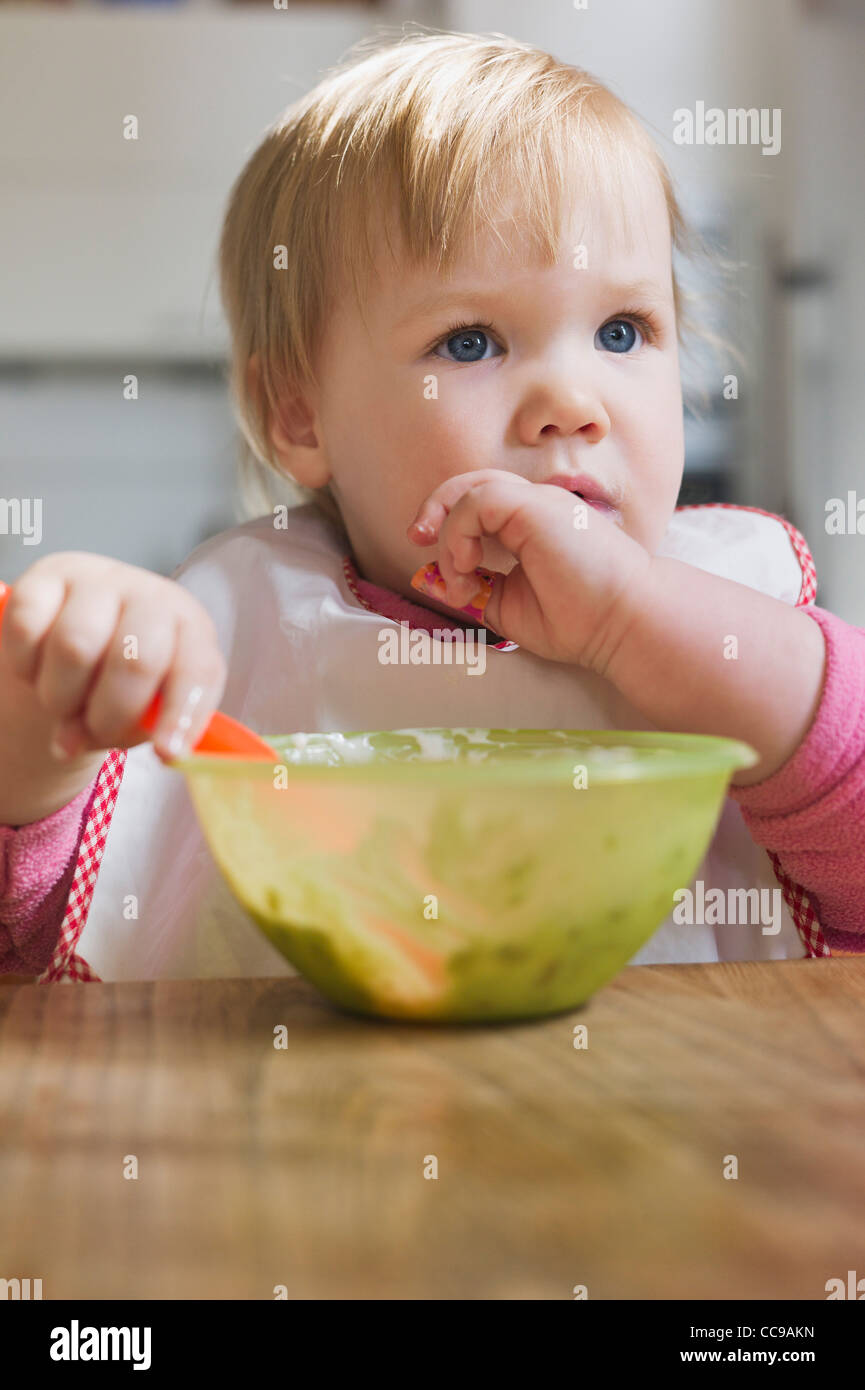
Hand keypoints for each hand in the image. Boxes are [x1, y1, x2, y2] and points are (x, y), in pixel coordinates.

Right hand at [0, 552, 226, 762]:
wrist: (76, 638)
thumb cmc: (120, 682)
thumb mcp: (143, 710)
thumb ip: (130, 729)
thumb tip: (76, 742)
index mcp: (191, 630)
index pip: (198, 670)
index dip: (182, 715)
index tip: (166, 753)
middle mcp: (151, 597)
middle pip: (135, 661)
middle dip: (110, 714)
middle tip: (93, 732)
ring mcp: (99, 579)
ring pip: (75, 646)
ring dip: (61, 697)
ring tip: (62, 704)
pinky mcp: (48, 574)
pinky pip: (29, 627)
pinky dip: (25, 667)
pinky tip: (37, 671)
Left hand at [406, 470, 651, 671]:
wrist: (622, 624)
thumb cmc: (580, 620)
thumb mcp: (509, 607)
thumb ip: (475, 588)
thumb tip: (432, 578)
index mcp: (535, 525)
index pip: (482, 503)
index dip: (449, 517)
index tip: (427, 547)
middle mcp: (538, 505)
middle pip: (473, 483)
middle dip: (436, 506)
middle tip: (416, 536)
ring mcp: (539, 501)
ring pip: (471, 490)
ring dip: (449, 533)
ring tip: (458, 576)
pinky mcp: (535, 505)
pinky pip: (477, 501)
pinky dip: (458, 533)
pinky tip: (466, 567)